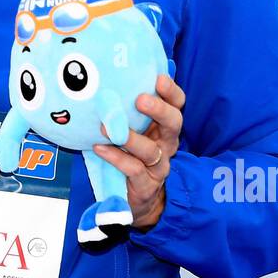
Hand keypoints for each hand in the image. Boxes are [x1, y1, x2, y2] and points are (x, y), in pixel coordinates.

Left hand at [93, 74, 184, 230]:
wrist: (140, 200)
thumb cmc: (134, 156)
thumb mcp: (135, 131)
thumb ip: (128, 111)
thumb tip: (107, 82)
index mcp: (165, 127)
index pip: (177, 105)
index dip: (171, 92)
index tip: (159, 78)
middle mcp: (167, 144)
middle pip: (173, 124)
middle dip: (159, 110)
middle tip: (140, 99)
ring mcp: (158, 166)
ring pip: (151, 150)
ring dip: (130, 137)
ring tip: (107, 127)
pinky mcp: (146, 185)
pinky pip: (133, 170)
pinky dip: (115, 158)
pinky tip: (99, 148)